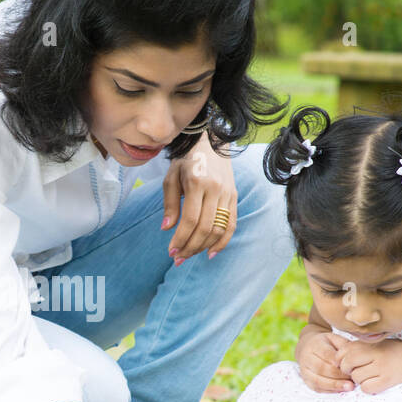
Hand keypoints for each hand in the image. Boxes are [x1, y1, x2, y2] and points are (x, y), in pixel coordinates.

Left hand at [162, 133, 235, 262]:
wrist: (210, 142)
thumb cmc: (185, 160)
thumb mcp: (171, 177)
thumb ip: (169, 204)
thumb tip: (167, 229)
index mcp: (197, 182)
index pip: (191, 219)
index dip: (181, 238)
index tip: (171, 251)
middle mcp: (215, 188)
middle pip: (205, 227)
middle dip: (190, 247)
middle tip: (177, 259)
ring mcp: (228, 193)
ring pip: (219, 228)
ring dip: (203, 247)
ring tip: (189, 255)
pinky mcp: (234, 197)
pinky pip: (231, 224)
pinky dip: (222, 241)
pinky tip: (210, 253)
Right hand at [297, 330, 354, 392]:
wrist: (307, 347)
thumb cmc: (325, 344)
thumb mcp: (334, 338)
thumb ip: (344, 344)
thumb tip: (353, 356)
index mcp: (314, 345)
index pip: (325, 354)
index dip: (337, 361)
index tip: (349, 366)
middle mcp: (306, 358)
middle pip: (321, 368)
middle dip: (338, 375)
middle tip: (353, 378)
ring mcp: (304, 371)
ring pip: (318, 380)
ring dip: (335, 385)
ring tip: (349, 387)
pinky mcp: (307, 381)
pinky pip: (318, 388)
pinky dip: (330, 390)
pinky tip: (341, 390)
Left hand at [338, 337, 401, 394]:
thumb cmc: (396, 352)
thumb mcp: (379, 343)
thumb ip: (360, 346)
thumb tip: (337, 352)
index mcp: (371, 344)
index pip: (344, 351)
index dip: (341, 359)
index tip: (347, 362)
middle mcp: (376, 354)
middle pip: (347, 364)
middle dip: (346, 370)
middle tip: (355, 371)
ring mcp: (382, 367)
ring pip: (356, 377)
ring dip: (358, 380)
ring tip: (368, 376)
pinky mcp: (388, 380)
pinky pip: (367, 388)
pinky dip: (367, 388)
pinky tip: (374, 383)